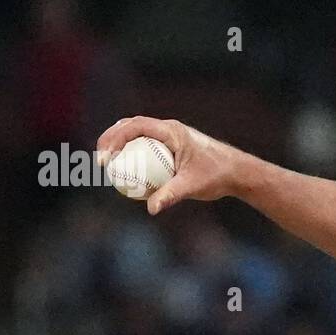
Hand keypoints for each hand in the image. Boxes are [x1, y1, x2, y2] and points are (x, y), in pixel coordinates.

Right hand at [96, 116, 241, 215]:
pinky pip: (146, 145)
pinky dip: (133, 153)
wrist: (236, 172)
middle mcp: (168, 129)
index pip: (134, 127)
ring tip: (107, 163)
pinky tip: (126, 172)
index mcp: (171, 131)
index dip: (114, 139)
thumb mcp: (192, 186)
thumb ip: (171, 195)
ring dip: (119, 143)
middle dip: (110, 139)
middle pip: (130, 126)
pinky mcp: (171, 146)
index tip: (105, 159)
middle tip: (99, 161)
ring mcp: (169, 136)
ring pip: (137, 134)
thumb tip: (151, 208)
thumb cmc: (216, 176)